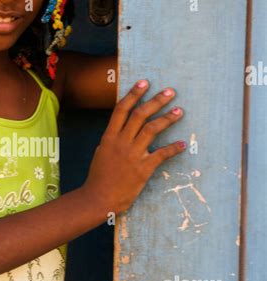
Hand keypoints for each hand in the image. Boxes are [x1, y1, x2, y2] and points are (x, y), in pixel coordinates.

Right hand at [80, 80, 185, 219]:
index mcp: (109, 137)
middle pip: (140, 115)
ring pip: (152, 130)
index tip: (144, 82)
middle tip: (170, 92)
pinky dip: (173, 148)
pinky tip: (182, 144)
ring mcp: (132, 155)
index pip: (121, 109)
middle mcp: (121, 142)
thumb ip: (112, 139)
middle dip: (156, 101)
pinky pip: (161, 155)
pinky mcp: (143, 169)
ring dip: (167, 119)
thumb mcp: (102, 152)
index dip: (134, 94)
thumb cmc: (99, 177)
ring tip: (179, 111)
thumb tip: (122, 129)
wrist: (98, 198)